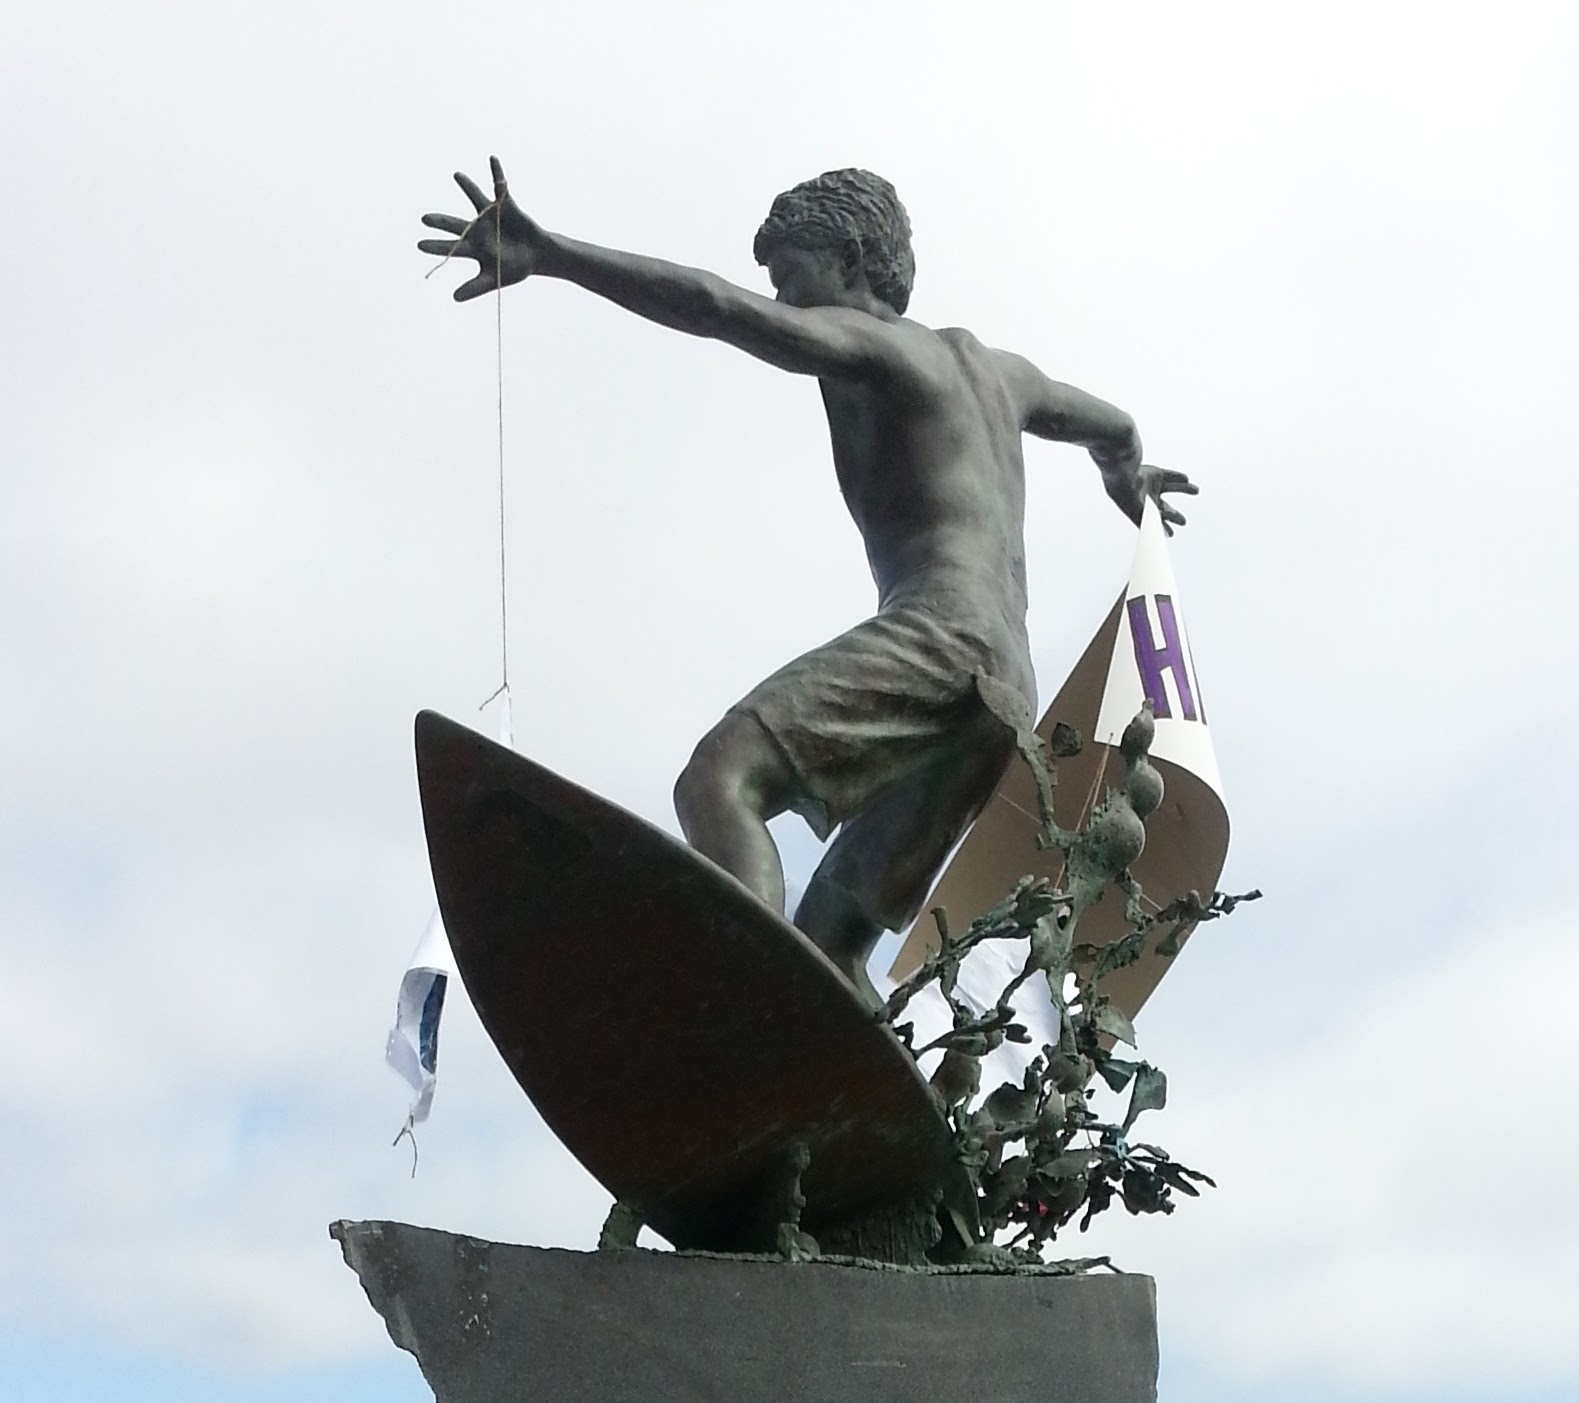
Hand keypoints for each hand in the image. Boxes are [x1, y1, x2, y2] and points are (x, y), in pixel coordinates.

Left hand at [417, 157, 545, 301]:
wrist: (536, 256)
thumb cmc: (513, 269)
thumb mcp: (493, 280)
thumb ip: (474, 288)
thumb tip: (453, 298)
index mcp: (472, 247)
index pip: (451, 247)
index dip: (436, 246)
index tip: (419, 245)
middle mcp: (477, 228)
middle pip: (455, 224)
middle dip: (440, 222)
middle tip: (423, 219)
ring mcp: (490, 215)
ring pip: (475, 199)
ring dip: (467, 187)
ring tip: (456, 175)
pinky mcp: (505, 205)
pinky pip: (501, 186)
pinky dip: (497, 173)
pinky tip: (492, 159)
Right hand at [1104, 463, 1197, 534]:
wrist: (1121, 470)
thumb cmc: (1127, 493)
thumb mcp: (1139, 512)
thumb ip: (1151, 523)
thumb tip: (1162, 536)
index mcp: (1141, 509)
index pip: (1154, 522)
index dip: (1163, 528)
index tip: (1171, 534)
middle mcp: (1146, 498)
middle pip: (1163, 508)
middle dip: (1173, 515)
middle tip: (1183, 522)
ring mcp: (1151, 485)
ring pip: (1170, 488)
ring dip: (1184, 490)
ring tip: (1196, 490)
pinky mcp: (1155, 473)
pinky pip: (1169, 476)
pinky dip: (1178, 478)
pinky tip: (1186, 479)